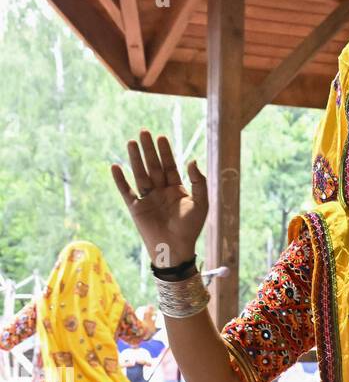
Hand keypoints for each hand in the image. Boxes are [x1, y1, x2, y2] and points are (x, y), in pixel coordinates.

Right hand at [111, 131, 206, 264]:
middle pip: (153, 166)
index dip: (165, 152)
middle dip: (149, 150)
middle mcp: (161, 192)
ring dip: (135, 159)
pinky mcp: (136, 209)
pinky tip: (115, 167)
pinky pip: (126, 192)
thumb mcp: (200, 203)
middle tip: (144, 132)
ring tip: (131, 142)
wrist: (175, 249)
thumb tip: (192, 160)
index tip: (161, 137)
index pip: (170, 166)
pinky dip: (120, 180)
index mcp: (176, 190)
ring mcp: (148, 199)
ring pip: (140, 174)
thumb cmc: (190, 228)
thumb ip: (199, 181)